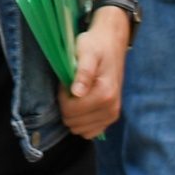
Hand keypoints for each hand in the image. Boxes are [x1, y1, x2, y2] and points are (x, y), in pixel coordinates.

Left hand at [60, 14, 126, 137]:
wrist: (111, 43)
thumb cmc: (96, 46)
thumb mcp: (86, 52)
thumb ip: (83, 73)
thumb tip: (77, 92)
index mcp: (105, 94)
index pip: (70, 111)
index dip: (62, 96)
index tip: (68, 81)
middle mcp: (111, 108)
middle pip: (73, 122)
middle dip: (67, 105)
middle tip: (73, 86)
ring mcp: (112, 115)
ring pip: (80, 129)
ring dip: (74, 114)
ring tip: (79, 94)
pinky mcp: (111, 117)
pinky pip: (90, 132)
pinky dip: (82, 121)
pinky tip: (83, 105)